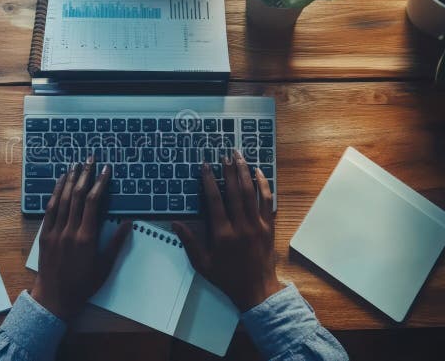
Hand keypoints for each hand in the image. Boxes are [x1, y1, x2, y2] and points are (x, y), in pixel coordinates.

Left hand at [31, 157, 130, 319]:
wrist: (55, 298)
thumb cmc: (83, 285)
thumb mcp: (105, 266)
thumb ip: (116, 243)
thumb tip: (127, 223)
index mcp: (86, 237)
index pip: (94, 202)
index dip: (100, 183)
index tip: (106, 170)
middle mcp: (69, 230)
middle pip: (77, 195)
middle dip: (85, 174)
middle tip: (90, 158)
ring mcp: (55, 231)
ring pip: (62, 199)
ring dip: (69, 179)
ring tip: (75, 164)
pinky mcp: (45, 234)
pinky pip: (50, 209)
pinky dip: (55, 193)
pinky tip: (59, 183)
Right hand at [173, 150, 281, 311]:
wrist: (256, 290)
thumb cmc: (227, 277)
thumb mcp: (202, 264)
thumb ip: (189, 242)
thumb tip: (175, 223)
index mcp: (222, 234)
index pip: (214, 200)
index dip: (209, 181)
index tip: (205, 166)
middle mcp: (241, 226)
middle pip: (234, 191)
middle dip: (229, 170)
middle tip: (224, 154)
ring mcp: (257, 225)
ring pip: (251, 193)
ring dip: (244, 172)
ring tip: (239, 156)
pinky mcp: (269, 227)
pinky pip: (267, 202)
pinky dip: (263, 185)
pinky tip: (259, 173)